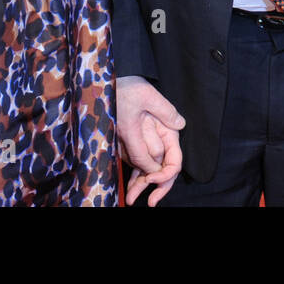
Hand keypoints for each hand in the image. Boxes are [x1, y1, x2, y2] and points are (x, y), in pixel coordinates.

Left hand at [116, 74, 184, 205]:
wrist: (106, 81)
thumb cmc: (126, 86)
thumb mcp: (143, 100)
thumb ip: (158, 119)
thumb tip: (178, 129)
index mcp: (167, 128)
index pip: (174, 158)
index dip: (166, 173)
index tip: (150, 180)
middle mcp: (159, 136)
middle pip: (164, 168)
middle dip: (157, 186)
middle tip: (148, 202)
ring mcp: (145, 140)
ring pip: (149, 170)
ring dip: (141, 186)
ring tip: (131, 199)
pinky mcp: (132, 142)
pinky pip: (136, 164)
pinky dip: (134, 176)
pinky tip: (129, 188)